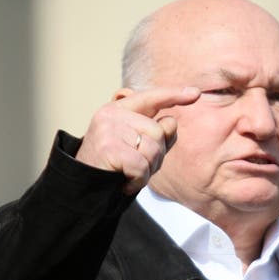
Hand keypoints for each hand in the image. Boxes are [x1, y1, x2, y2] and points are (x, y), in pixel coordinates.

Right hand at [75, 86, 199, 194]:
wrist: (82, 187)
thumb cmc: (112, 167)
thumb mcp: (136, 147)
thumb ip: (155, 134)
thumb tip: (171, 121)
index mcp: (119, 109)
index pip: (152, 97)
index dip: (174, 95)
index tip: (196, 93)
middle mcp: (112, 114)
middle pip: (158, 132)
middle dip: (156, 156)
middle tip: (137, 168)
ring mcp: (108, 129)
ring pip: (152, 149)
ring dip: (147, 170)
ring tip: (129, 174)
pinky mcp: (108, 147)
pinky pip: (141, 166)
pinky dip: (138, 180)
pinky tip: (125, 182)